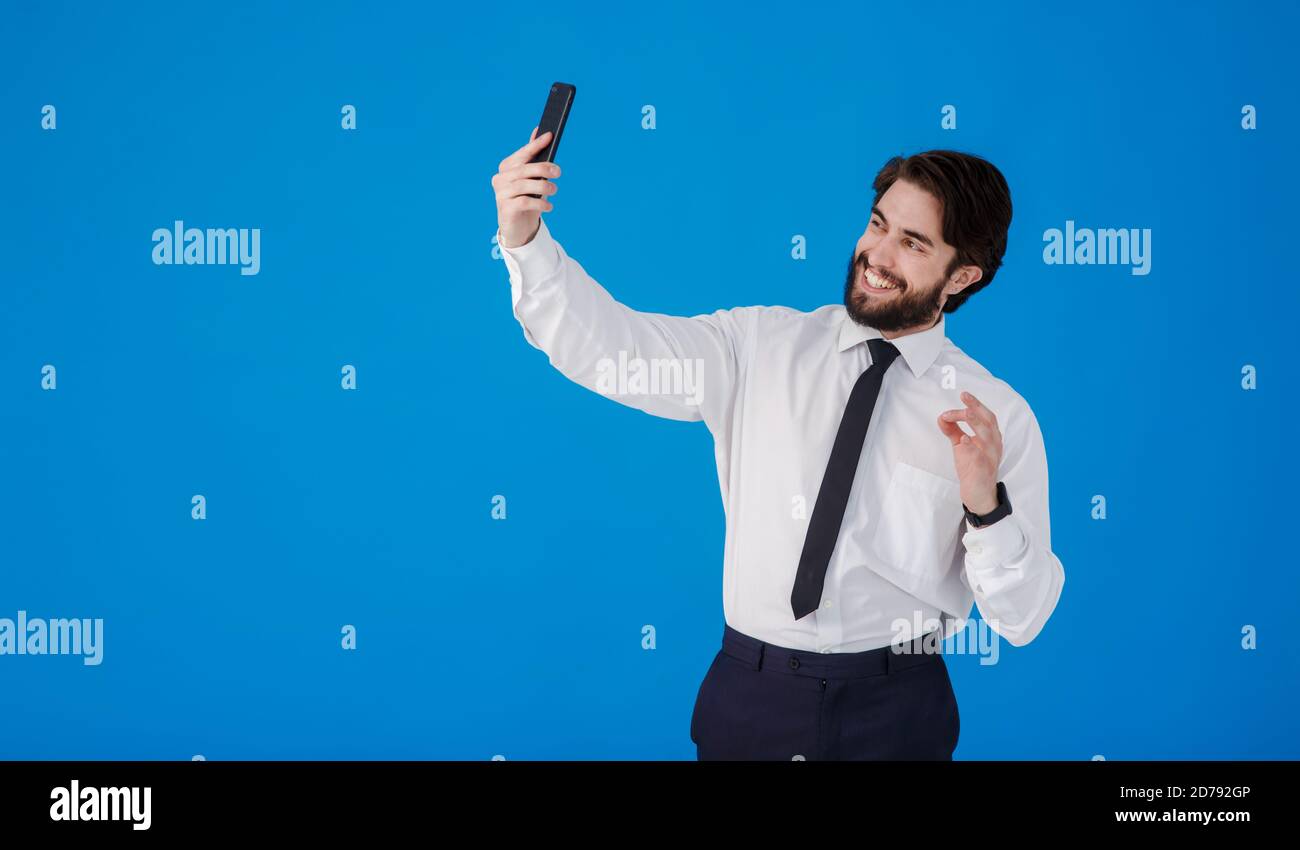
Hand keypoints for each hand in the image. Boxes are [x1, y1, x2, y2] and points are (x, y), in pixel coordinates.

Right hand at [493, 126, 561, 248]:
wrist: (518, 227)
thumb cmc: (526, 198)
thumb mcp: (531, 178)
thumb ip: (533, 156)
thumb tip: (538, 131)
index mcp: (506, 167)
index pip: (522, 154)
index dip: (536, 145)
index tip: (550, 136)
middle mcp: (500, 178)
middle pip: (523, 170)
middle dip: (543, 168)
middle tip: (558, 172)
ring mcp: (501, 194)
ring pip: (524, 186)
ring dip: (543, 187)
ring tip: (554, 190)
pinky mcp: (506, 209)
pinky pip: (524, 202)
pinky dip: (540, 204)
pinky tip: (549, 206)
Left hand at [936, 391, 1002, 514]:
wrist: (978, 493)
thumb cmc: (972, 466)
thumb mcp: (962, 445)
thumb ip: (953, 431)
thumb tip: (941, 417)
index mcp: (991, 437)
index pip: (986, 415)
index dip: (976, 404)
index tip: (962, 395)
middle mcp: (994, 445)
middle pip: (989, 421)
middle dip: (977, 407)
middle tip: (965, 396)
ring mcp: (990, 457)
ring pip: (988, 437)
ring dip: (976, 423)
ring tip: (966, 413)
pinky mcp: (983, 470)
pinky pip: (980, 458)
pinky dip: (972, 448)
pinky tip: (964, 440)